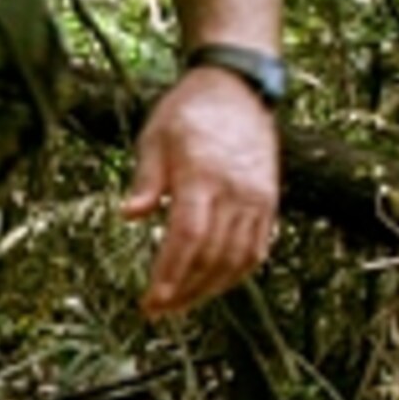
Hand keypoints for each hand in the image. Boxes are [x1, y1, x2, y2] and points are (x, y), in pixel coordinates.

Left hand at [121, 65, 279, 318]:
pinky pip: (256, 250)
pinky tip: (212, 284)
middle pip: (211, 257)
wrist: (237, 89)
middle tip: (158, 310)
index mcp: (203, 175)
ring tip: (180, 302)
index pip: (187, 237)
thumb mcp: (155, 137)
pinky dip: (234, 274)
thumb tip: (128, 215)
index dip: (170, 274)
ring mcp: (258, 198)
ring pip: (237, 260)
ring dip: (208, 289)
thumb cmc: (187, 112)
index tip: (151, 301)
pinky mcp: (270, 202)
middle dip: (183, 290)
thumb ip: (146, 180)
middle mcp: (236, 191)